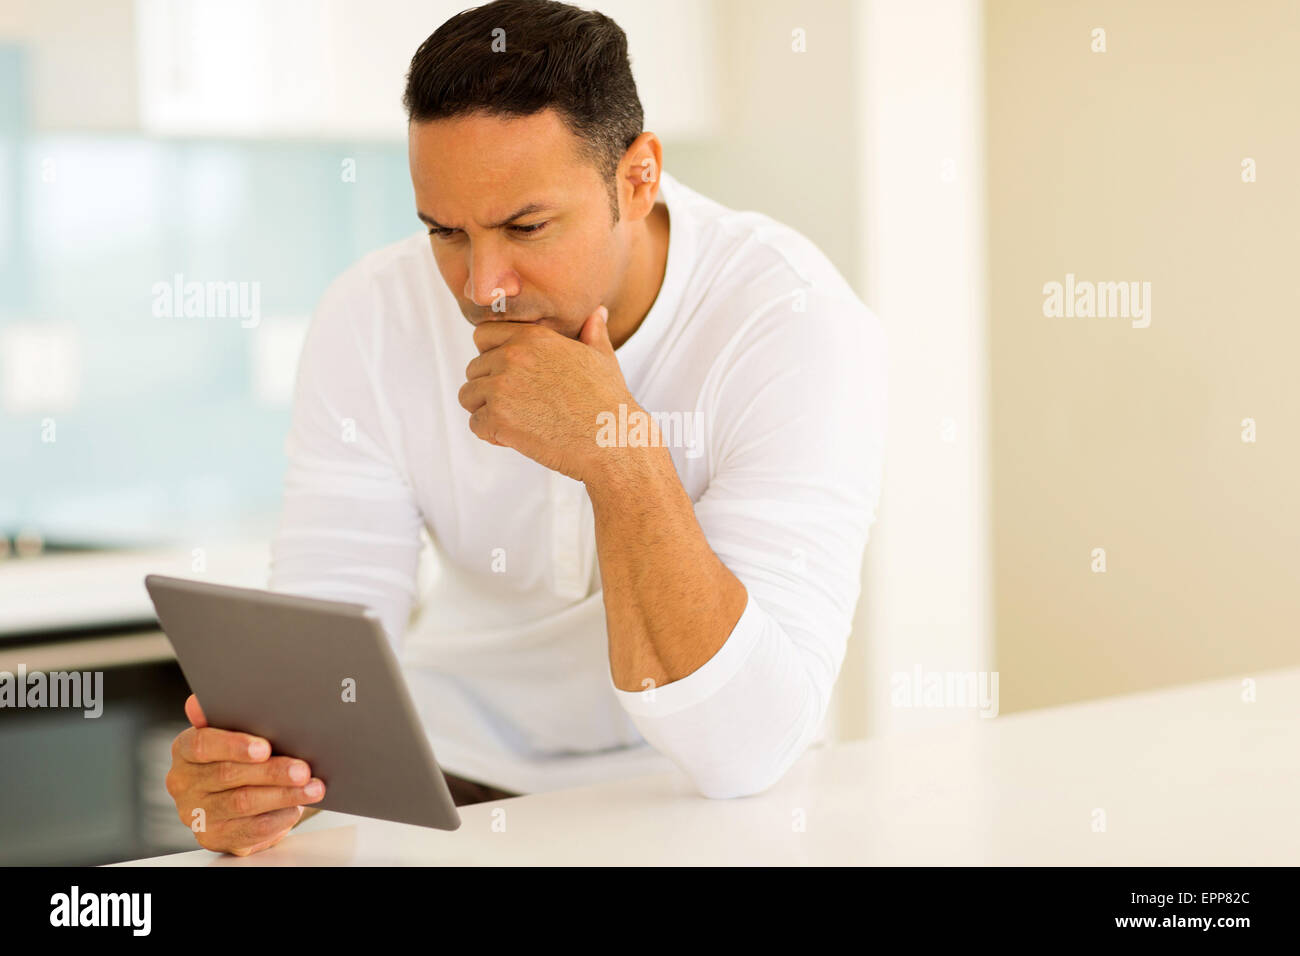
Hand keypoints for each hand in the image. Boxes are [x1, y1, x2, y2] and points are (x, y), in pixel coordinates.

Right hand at [164, 694, 325, 856]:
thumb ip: (227, 714)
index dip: (234, 746)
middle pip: (228, 775)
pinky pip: (250, 829)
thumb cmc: (239, 754)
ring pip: (243, 803)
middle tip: (303, 769)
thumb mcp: (232, 731)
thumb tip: (202, 700)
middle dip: (271, 772)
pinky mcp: (214, 837)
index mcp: (185, 750)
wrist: (234, 799)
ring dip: (283, 795)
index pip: (202, 745)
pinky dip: (278, 818)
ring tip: (312, 788)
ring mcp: (197, 813)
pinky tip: (296, 808)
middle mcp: (184, 783)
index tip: (264, 747)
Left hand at [458, 305, 640, 481]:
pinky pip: (475, 425)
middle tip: (519, 406)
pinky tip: (517, 438)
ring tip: (516, 421)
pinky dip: (491, 435)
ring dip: (486, 411)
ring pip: (468, 396)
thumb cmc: (608, 402)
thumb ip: (593, 332)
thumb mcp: (602, 358)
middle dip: (488, 388)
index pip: (482, 336)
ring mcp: (502, 387)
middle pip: (473, 368)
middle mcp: (512, 356)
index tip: (509, 376)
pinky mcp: (498, 418)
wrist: (611, 440)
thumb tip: (598, 313)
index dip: (491, 356)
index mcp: (533, 338)